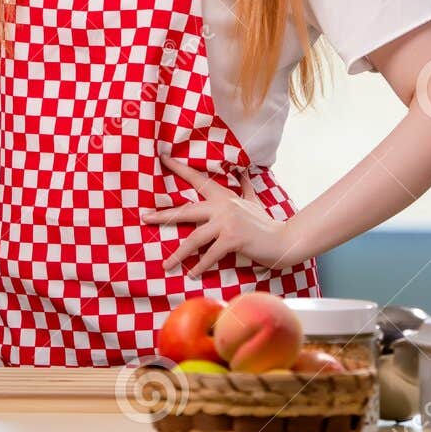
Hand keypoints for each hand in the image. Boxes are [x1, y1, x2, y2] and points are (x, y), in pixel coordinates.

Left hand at [142, 155, 302, 275]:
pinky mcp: (233, 239)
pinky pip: (210, 254)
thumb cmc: (266, 224)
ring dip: (179, 253)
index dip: (180, 168)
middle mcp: (223, 206)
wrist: (285, 240)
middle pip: (186, 210)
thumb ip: (245, 188)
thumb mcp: (254, 203)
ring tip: (166, 264)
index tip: (162, 158)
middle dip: (164, 215)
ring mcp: (227, 222)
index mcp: (224, 197)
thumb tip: (244, 173)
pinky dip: (200, 266)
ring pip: (194, 238)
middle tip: (145, 217)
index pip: (198, 179)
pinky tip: (191, 273)